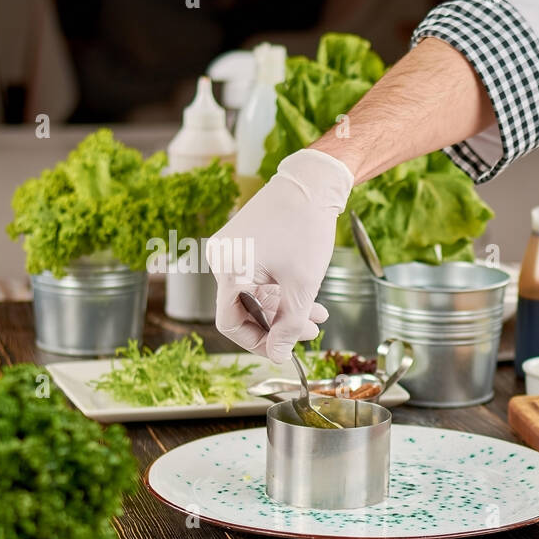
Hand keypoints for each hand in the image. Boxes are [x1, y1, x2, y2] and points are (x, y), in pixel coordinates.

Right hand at [207, 149, 353, 361]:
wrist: (310, 183)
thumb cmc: (306, 229)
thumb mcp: (302, 285)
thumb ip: (289, 324)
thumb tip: (278, 355)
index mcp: (229, 270)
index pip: (230, 324)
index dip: (258, 342)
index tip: (286, 349)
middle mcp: (220, 260)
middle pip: (243, 311)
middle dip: (280, 326)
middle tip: (313, 332)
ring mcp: (230, 251)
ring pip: (254, 296)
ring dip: (285, 310)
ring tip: (318, 317)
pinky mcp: (242, 245)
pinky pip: (257, 279)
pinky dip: (281, 291)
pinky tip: (308, 299)